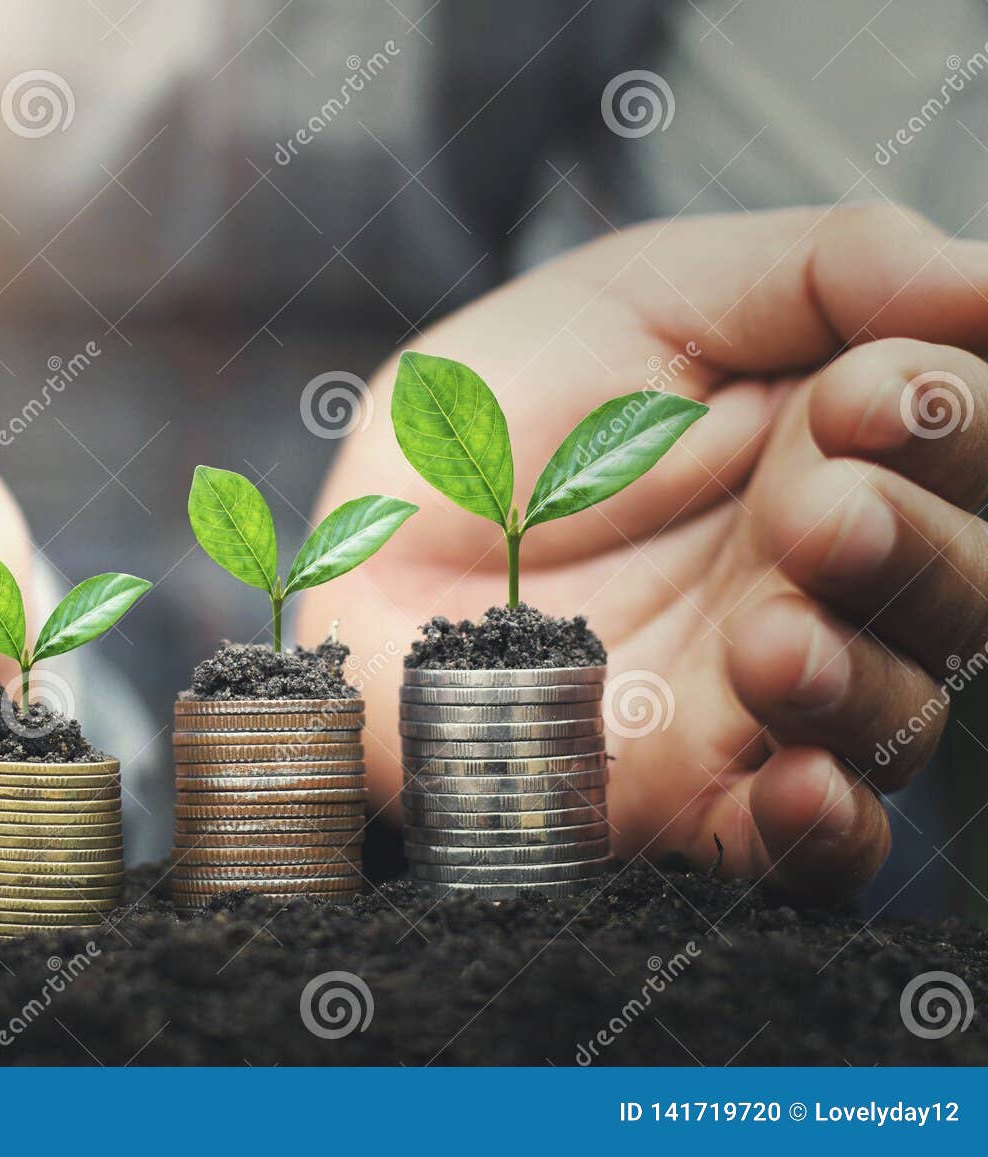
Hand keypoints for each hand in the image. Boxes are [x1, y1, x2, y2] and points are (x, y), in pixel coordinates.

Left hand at [299, 206, 987, 899]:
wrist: (364, 537)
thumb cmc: (502, 413)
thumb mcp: (653, 293)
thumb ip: (829, 272)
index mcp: (837, 445)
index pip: (956, 442)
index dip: (944, 419)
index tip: (871, 392)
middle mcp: (822, 576)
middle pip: (956, 585)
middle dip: (910, 546)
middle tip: (818, 511)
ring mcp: (762, 693)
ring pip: (894, 716)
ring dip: (859, 681)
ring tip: (770, 638)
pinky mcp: (687, 796)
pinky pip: (800, 852)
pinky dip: (822, 829)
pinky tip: (799, 785)